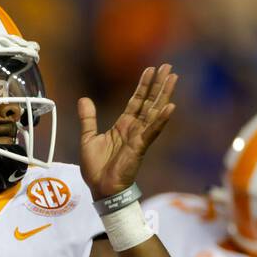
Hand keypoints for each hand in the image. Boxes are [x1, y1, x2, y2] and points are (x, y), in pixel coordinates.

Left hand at [78, 64, 176, 200]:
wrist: (100, 189)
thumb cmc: (97, 169)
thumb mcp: (88, 138)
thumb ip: (88, 118)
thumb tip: (84, 99)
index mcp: (123, 126)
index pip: (136, 101)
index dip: (143, 85)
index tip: (150, 70)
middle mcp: (134, 129)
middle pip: (149, 102)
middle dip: (158, 84)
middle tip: (168, 67)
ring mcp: (139, 137)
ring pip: (154, 112)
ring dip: (164, 95)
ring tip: (173, 78)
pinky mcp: (139, 147)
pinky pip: (152, 131)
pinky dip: (161, 120)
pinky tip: (170, 107)